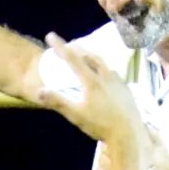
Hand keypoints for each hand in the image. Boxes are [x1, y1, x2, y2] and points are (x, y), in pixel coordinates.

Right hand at [36, 35, 143, 158]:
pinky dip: (104, 68)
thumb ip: (58, 101)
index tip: (51, 35)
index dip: (60, 46)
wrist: (129, 134)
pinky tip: (104, 75)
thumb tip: (38, 90)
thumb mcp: (76, 115)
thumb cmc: (100, 125)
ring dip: (92, 56)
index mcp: (91, 81)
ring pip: (103, 63)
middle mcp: (106, 76)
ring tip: (86, 56)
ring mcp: (118, 81)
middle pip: (90, 56)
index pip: (73, 58)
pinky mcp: (126, 89)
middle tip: (69, 45)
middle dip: (77, 48)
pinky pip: (113, 72)